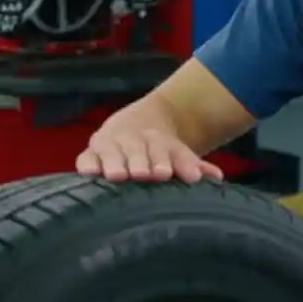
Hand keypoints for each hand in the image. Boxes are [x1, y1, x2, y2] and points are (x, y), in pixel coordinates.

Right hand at [77, 126, 223, 183]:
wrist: (134, 124)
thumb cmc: (158, 152)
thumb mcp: (176, 155)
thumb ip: (193, 166)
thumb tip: (215, 176)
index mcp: (159, 142)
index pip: (167, 149)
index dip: (170, 161)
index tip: (169, 173)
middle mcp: (134, 141)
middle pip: (138, 148)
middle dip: (142, 160)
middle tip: (144, 174)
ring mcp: (111, 145)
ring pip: (112, 152)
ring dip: (115, 162)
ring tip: (118, 175)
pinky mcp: (91, 154)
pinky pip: (86, 158)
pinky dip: (88, 164)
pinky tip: (91, 173)